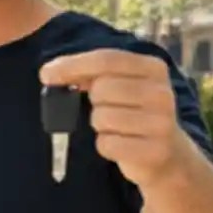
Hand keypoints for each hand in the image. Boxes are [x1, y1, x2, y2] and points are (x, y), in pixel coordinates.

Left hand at [39, 48, 189, 188]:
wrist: (167, 153)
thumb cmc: (131, 112)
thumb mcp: (117, 85)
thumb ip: (87, 74)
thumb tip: (48, 74)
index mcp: (154, 68)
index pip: (106, 59)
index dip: (73, 65)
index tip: (45, 75)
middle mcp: (162, 93)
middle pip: (102, 88)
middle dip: (94, 101)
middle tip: (107, 108)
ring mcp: (162, 123)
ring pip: (101, 118)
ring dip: (100, 125)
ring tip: (117, 128)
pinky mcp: (154, 151)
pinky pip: (106, 144)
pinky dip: (105, 145)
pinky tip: (121, 144)